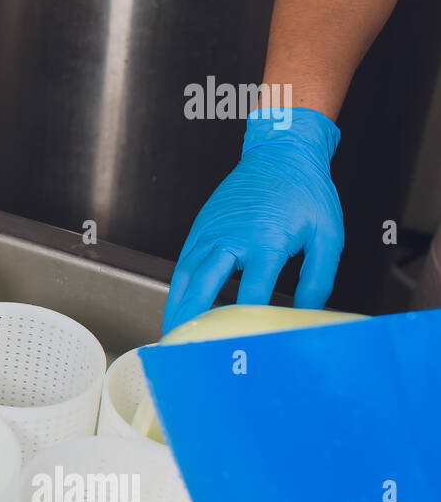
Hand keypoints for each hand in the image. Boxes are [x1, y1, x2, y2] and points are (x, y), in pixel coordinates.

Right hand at [162, 107, 343, 334]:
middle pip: (202, 287)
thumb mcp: (328, 234)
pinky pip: (183, 264)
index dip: (245, 322)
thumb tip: (306, 314)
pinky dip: (177, 288)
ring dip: (177, 308)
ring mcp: (210, 232)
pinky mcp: (200, 228)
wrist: (280, 152)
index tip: (240, 347)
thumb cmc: (305, 191)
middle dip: (192, 321)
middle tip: (185, 349)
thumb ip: (319, 279)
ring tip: (173, 336)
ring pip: (185, 277)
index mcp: (265, 240)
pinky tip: (177, 306)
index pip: (252, 292)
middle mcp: (230, 237)